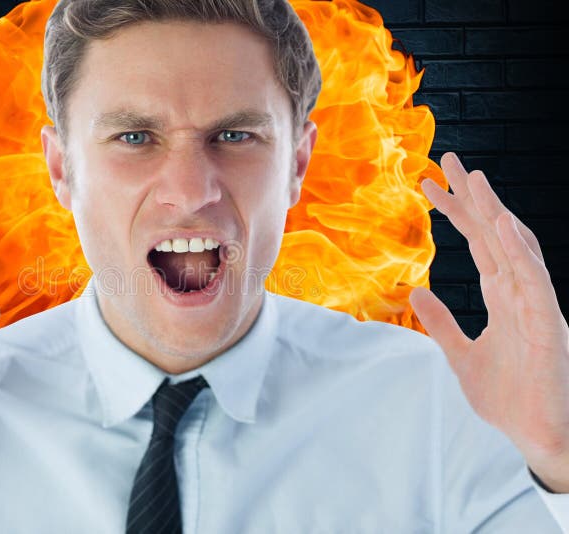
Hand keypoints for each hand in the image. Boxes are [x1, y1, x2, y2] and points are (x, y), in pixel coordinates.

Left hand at [409, 152, 568, 491]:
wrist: (538, 436)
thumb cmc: (508, 397)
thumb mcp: (460, 356)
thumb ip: (441, 323)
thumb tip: (414, 291)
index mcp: (502, 297)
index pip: (477, 244)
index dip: (457, 213)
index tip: (430, 185)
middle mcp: (520, 293)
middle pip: (495, 235)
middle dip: (473, 197)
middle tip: (450, 161)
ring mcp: (536, 306)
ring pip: (516, 250)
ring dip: (496, 213)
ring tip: (476, 180)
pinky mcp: (548, 326)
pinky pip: (534, 282)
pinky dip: (519, 253)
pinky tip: (503, 226)